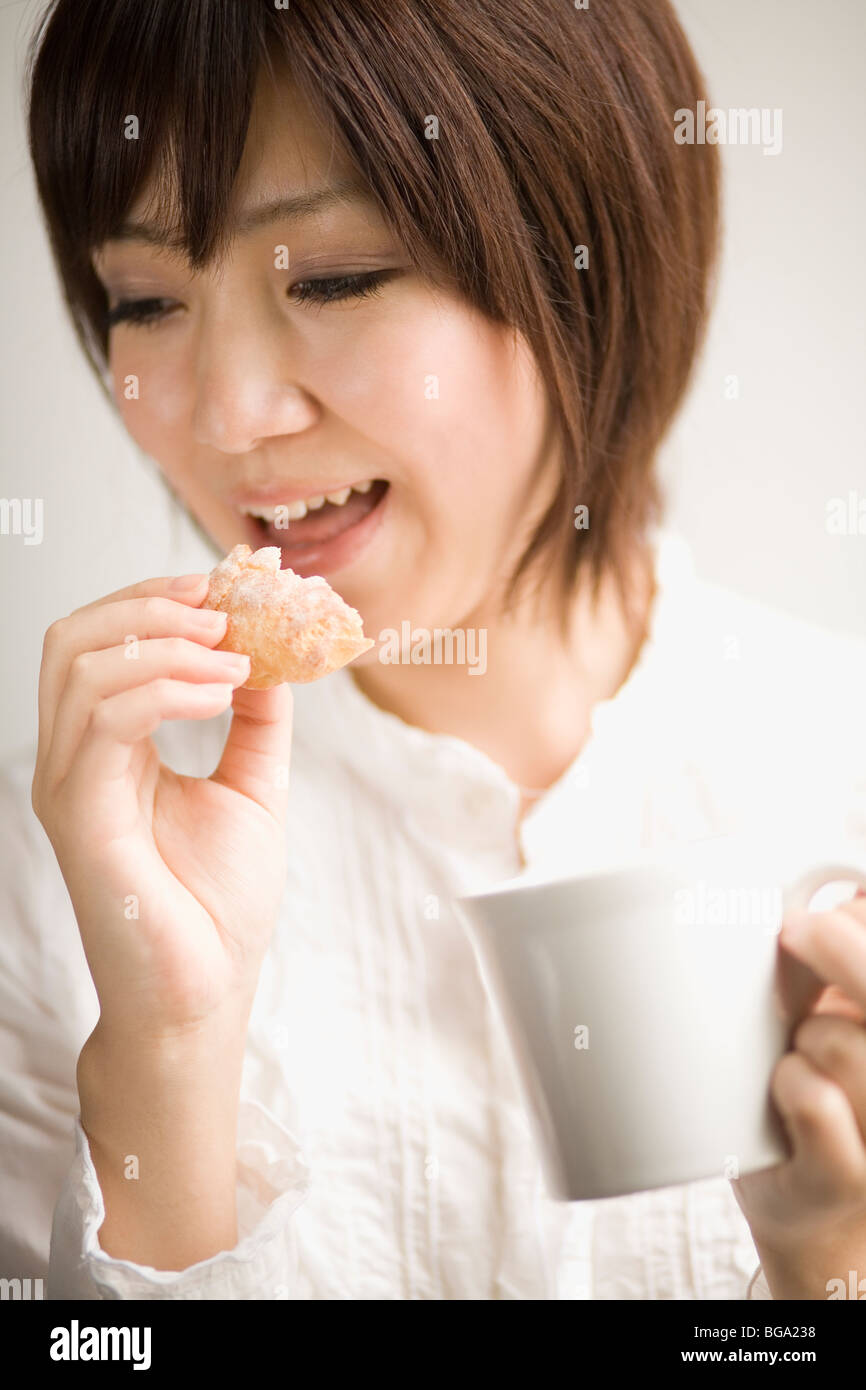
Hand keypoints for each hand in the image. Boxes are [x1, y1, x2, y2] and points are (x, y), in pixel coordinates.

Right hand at [32, 572, 293, 1042]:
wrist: (203, 996)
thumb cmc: (217, 907)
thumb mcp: (251, 789)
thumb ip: (256, 721)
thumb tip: (274, 654)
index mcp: (107, 749)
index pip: (104, 642)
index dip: (157, 599)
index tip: (227, 588)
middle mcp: (74, 760)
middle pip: (74, 637)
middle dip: (150, 602)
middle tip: (223, 610)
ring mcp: (69, 786)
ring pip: (80, 665)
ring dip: (165, 640)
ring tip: (231, 654)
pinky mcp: (80, 816)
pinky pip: (104, 719)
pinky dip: (165, 686)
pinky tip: (219, 691)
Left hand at [732, 887, 865, 1296]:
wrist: (808, 1213)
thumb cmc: (811, 1098)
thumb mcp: (832, 1021)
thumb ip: (843, 966)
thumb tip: (848, 884)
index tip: (837, 905)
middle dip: (847, 952)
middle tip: (799, 930)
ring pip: (847, 1047)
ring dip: (807, 1034)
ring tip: (793, 1051)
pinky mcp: (845, 1182)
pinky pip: (816, 1102)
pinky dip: (794, 1085)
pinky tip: (785, 1084)